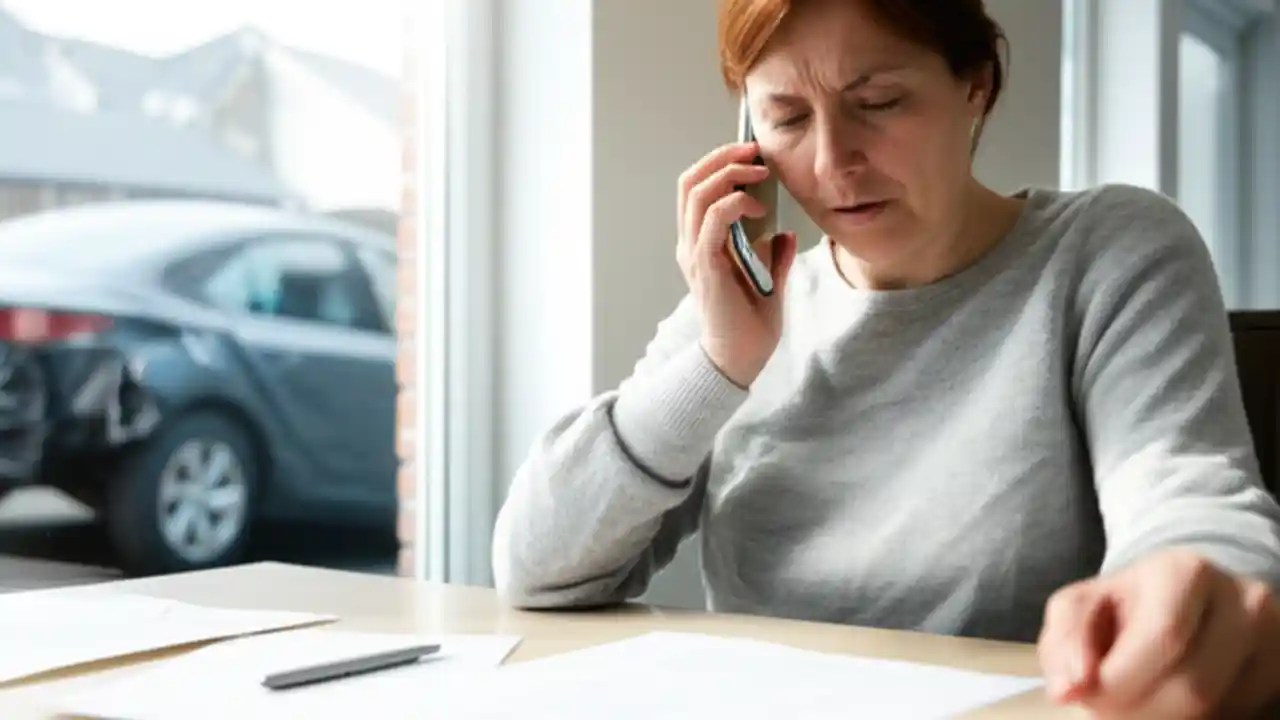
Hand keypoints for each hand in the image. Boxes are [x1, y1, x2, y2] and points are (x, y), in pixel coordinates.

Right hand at [677, 141, 797, 387]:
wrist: (740, 360)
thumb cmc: (750, 326)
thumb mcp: (769, 281)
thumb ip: (774, 257)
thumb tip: (785, 234)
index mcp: (699, 245)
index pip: (695, 189)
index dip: (718, 162)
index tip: (751, 153)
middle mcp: (690, 245)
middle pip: (689, 182)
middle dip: (721, 158)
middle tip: (753, 150)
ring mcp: (694, 255)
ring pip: (695, 194)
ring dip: (727, 174)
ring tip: (758, 173)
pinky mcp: (705, 267)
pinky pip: (711, 221)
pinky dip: (733, 204)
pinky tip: (756, 208)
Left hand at [1037, 548, 1279, 718]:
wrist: (1180, 598)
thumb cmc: (1122, 605)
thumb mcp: (1080, 606)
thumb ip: (1064, 641)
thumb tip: (1066, 690)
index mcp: (1185, 571)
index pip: (1164, 638)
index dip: (1121, 681)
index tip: (1088, 695)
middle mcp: (1242, 599)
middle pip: (1194, 686)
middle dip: (1139, 710)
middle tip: (1106, 708)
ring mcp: (1271, 637)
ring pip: (1217, 711)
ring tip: (1135, 703)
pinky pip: (1235, 717)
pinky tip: (1170, 702)